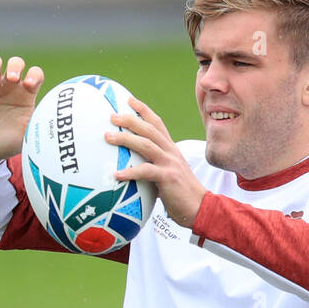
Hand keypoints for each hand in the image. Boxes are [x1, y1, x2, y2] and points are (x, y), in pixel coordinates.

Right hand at [0, 55, 44, 162]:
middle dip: (15, 66)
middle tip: (12, 79)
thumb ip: (34, 130)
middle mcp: (9, 86)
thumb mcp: (22, 140)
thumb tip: (51, 127)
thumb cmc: (5, 143)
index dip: (34, 75)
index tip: (29, 84)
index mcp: (25, 95)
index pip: (35, 75)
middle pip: (16, 63)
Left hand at [107, 96, 206, 227]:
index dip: (144, 110)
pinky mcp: (168, 178)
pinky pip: (145, 171)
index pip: (157, 123)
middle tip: (112, 116)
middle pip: (149, 129)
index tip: (129, 100)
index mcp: (171, 149)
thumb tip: (133, 169)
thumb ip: (153, 167)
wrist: (200, 207)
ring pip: (146, 144)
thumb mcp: (168, 174)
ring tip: (108, 137)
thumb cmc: (181, 194)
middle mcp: (171, 152)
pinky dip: (130, 172)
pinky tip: (116, 174)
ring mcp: (170, 163)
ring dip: (126, 139)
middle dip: (130, 119)